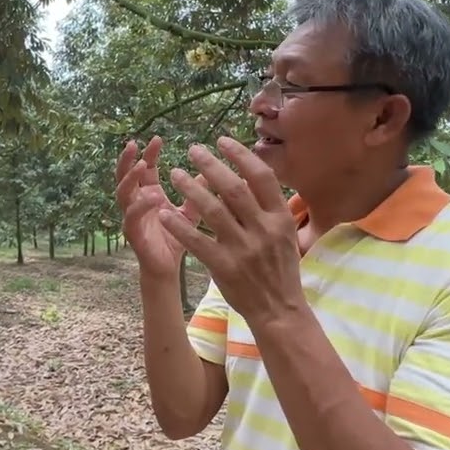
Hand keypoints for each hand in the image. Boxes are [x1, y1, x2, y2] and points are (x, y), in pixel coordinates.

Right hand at [115, 136, 206, 277]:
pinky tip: (152, 197)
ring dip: (130, 179)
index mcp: (148, 194)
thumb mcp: (190, 211)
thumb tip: (214, 173)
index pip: (144, 168)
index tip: (157, 138)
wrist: (169, 268)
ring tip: (141, 165)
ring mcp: (131, 217)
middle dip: (127, 159)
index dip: (148, 153)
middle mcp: (136, 203)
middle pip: (124, 175)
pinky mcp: (133, 233)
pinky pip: (131, 216)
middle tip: (133, 143)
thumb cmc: (178, 238)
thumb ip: (198, 193)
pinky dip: (140, 206)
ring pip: (122, 193)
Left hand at [158, 136, 303, 323]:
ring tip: (175, 174)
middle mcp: (263, 230)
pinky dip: (179, 226)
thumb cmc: (281, 268)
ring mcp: (243, 249)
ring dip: (190, 189)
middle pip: (233, 188)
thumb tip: (251, 175)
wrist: (279, 309)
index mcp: (280, 218)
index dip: (241, 155)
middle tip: (192, 149)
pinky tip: (164, 213)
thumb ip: (270, 207)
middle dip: (210, 165)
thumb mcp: (285, 234)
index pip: (261, 177)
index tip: (222, 140)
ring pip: (212, 211)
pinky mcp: (224, 266)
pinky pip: (197, 241)